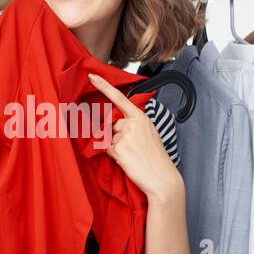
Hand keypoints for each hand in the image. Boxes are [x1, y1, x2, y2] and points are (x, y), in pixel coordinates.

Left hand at [87, 72, 182, 202]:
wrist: (162, 178)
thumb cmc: (155, 158)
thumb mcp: (148, 134)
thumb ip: (132, 126)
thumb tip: (113, 127)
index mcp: (141, 117)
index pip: (119, 98)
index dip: (103, 86)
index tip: (92, 75)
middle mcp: (132, 123)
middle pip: (112, 125)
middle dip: (117, 136)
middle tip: (135, 149)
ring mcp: (124, 135)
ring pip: (109, 139)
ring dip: (117, 148)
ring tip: (134, 156)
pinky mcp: (118, 148)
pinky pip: (108, 150)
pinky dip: (115, 157)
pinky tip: (129, 161)